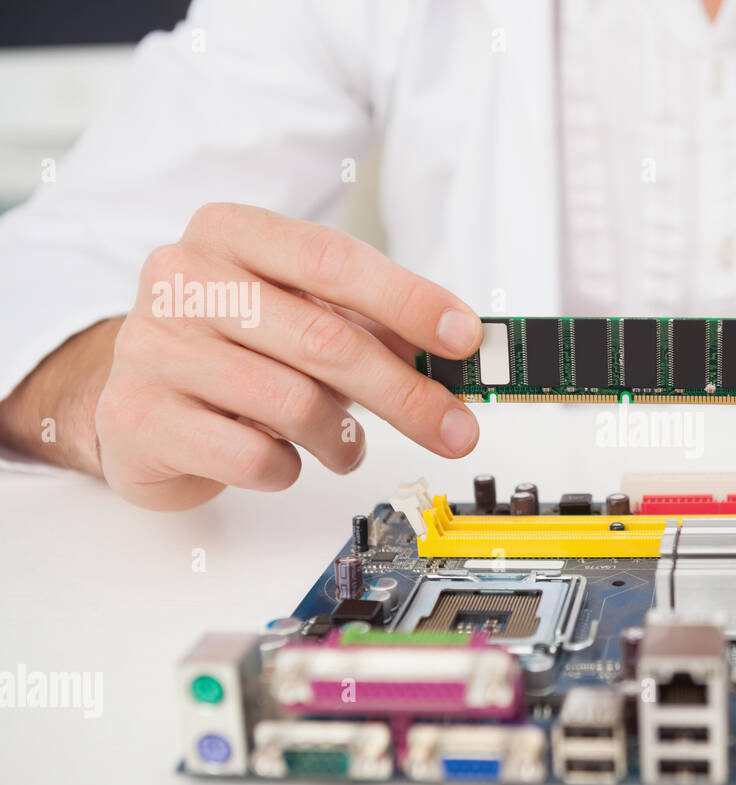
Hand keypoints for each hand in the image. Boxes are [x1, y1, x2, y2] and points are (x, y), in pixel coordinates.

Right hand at [2, 203, 481, 509]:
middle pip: (324, 339)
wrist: (138, 399)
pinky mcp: (139, 418)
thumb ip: (371, 324)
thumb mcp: (301, 316)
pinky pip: (253, 458)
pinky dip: (288, 469)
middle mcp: (183, 278)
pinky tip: (280, 458)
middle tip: (456, 430)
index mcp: (229, 232)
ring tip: (345, 446)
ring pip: (294, 404)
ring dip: (343, 439)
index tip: (464, 339)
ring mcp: (153, 347)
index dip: (409, 300)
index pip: (334, 260)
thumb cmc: (235, 350)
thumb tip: (457, 352)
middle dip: (406, 393)